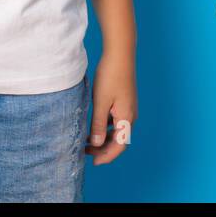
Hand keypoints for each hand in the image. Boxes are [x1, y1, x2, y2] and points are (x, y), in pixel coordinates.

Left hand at [85, 49, 136, 164]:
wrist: (120, 54)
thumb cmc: (110, 76)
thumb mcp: (100, 102)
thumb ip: (98, 124)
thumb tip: (96, 144)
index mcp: (126, 118)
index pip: (119, 146)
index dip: (107, 156)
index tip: (93, 162)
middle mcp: (130, 116)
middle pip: (118, 140)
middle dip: (103, 149)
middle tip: (85, 152)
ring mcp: (128, 108)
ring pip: (117, 131)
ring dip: (103, 138)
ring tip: (86, 140)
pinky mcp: (124, 101)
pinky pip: (116, 121)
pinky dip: (105, 127)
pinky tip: (93, 124)